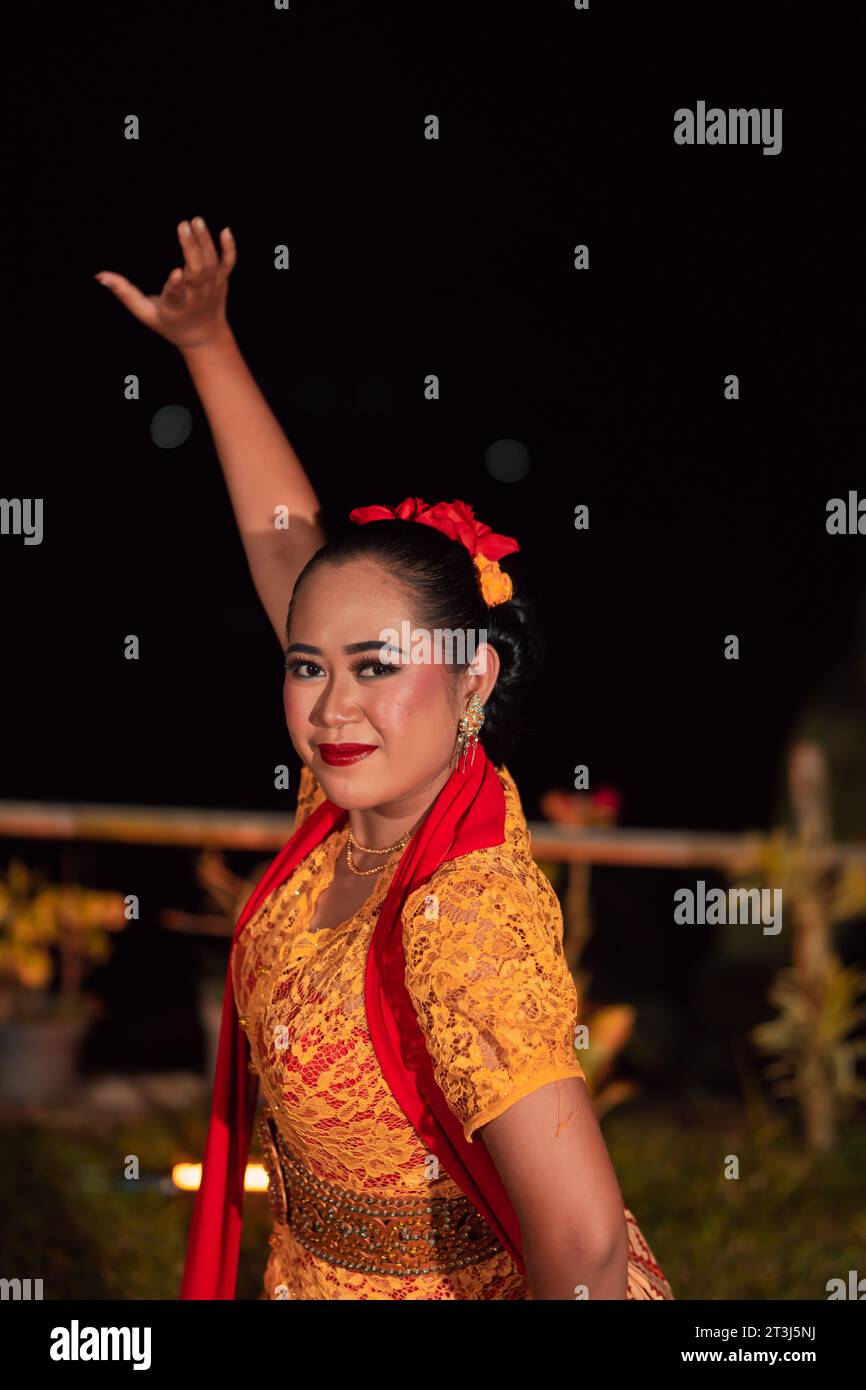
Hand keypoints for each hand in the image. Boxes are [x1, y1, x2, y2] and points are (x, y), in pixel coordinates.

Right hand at [95, 217, 236, 350]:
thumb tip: (100, 276)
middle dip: (191, 249)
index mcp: (177, 306)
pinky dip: (230, 248)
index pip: (176, 294)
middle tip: (182, 225)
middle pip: (197, 272)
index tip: (175, 272)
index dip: (176, 284)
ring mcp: (212, 287)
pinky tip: (225, 230)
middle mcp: (197, 296)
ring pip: (211, 263)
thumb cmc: (170, 323)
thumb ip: (124, 293)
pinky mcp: (222, 280)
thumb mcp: (145, 313)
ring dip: (205, 241)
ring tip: (196, 220)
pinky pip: (229, 263)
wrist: (204, 336)